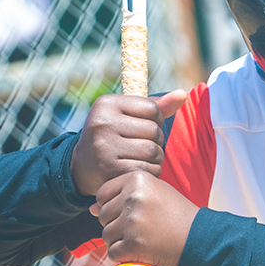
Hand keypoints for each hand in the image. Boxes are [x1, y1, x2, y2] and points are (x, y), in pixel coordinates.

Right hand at [70, 87, 190, 195]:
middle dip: (157, 140)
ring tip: (145, 158)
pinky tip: (140, 169)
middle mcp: (102, 122)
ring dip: (156, 158)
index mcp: (106, 103)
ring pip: (152, 151)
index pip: (152, 108)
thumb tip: (182, 94)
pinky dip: (150, 171)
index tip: (147, 128)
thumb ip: (156, 105)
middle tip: (146, 146)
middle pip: (153, 130)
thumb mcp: (127, 115)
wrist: (82, 165)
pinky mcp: (108, 169)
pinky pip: (146, 169)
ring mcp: (103, 146)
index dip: (157, 120)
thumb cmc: (113, 135)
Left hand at [92, 171, 196, 265]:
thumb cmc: (176, 215)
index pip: (102, 194)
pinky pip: (113, 253)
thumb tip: (90, 209)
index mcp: (137, 179)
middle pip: (102, 216)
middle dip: (116, 225)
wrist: (200, 237)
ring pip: (106, 235)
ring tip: (142, 240)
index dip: (114, 207)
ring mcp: (132, 221)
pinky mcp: (133, 243)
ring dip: (119, 242)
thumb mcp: (154, 194)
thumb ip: (123, 196)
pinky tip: (141, 252)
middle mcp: (132, 197)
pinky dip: (124, 257)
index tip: (133, 214)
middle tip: (141, 229)